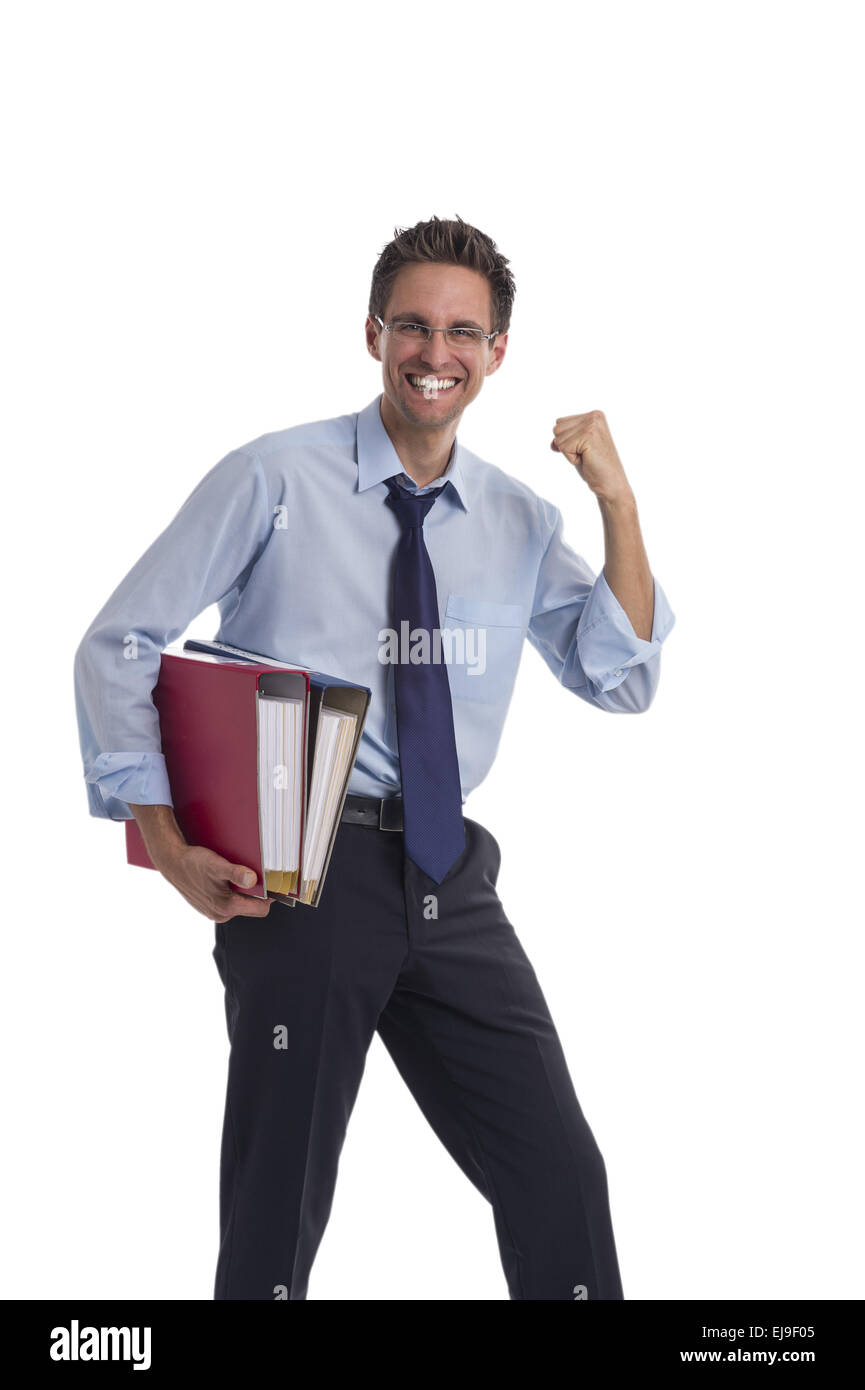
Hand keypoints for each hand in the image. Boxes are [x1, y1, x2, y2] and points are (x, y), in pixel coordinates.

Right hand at [154, 843, 273, 922]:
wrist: (171, 864)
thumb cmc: (193, 863)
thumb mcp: (216, 865)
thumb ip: (236, 874)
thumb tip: (253, 880)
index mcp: (226, 907)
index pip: (261, 909)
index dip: (271, 896)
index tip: (274, 882)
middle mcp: (221, 915)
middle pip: (252, 907)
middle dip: (258, 893)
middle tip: (257, 874)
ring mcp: (214, 913)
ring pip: (240, 904)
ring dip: (244, 892)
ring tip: (239, 874)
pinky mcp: (209, 908)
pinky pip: (228, 903)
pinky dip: (232, 892)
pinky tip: (225, 878)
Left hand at [551, 410, 631, 503]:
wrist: (611, 484)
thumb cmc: (595, 467)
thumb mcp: (578, 448)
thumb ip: (566, 438)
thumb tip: (552, 443)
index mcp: (594, 415)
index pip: (560, 423)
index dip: (567, 442)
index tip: (585, 450)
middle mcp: (594, 416)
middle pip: (557, 429)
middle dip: (567, 447)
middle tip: (586, 455)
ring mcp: (592, 425)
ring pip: (559, 439)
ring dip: (569, 453)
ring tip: (587, 457)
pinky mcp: (588, 436)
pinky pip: (563, 447)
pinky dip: (571, 459)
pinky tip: (586, 460)